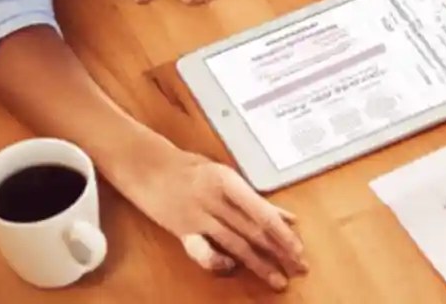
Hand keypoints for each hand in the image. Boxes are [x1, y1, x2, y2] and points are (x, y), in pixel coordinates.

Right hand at [118, 140, 306, 289]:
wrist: (146, 165)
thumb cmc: (189, 167)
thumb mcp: (225, 174)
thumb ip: (256, 199)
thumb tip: (288, 217)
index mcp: (228, 181)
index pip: (262, 212)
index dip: (282, 233)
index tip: (299, 249)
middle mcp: (214, 199)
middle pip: (252, 230)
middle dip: (278, 251)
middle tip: (299, 268)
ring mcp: (196, 216)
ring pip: (234, 243)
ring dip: (258, 263)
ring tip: (278, 279)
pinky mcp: (181, 230)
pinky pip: (201, 250)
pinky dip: (218, 261)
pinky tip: (233, 267)